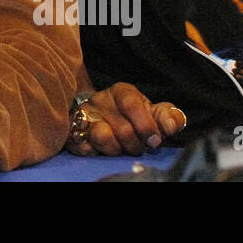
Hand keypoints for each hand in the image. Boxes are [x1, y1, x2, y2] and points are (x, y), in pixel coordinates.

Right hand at [67, 82, 186, 156]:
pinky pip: (83, 145)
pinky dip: (93, 151)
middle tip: (138, 148)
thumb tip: (170, 126)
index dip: (145, 125)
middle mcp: (100, 99)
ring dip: (116, 149)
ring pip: (101, 136)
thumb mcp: (155, 113)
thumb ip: (169, 117)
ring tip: (120, 149)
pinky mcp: (73, 131)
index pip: (131, 104)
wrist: (105, 117)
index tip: (155, 141)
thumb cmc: (136, 117)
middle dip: (135, 144)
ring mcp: (84, 115)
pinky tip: (100, 151)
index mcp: (122, 91)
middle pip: (122, 127)